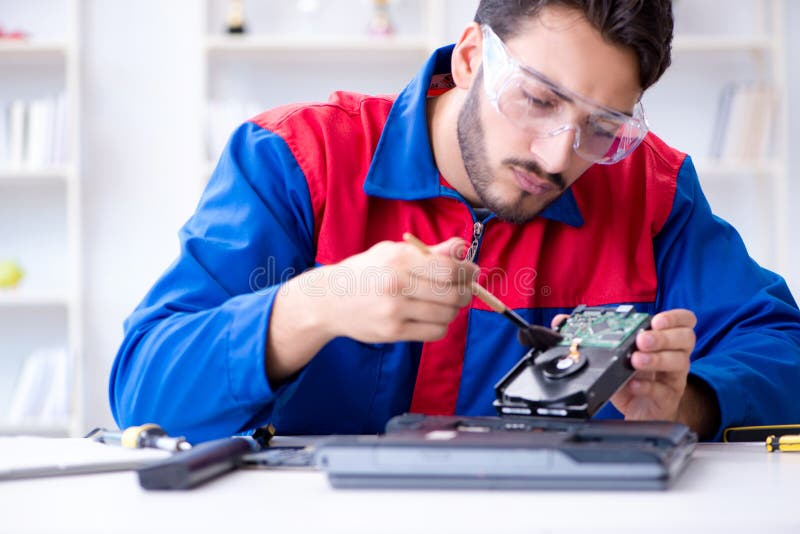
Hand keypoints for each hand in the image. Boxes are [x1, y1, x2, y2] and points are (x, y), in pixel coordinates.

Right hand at [267, 237, 477, 383]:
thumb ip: (430, 251)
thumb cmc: (366, 271)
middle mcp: (397, 285)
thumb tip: (463, 248)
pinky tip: (432, 317)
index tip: (472, 272)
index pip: (449, 269)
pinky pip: (434, 332)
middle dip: (466, 293)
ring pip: (446, 315)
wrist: (329, 299)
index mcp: (399, 260)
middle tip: (464, 290)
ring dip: (453, 310)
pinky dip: (440, 325)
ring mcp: (394, 311)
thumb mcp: (393, 252)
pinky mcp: (392, 332)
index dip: (468, 272)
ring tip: (445, 303)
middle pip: (452, 294)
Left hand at [552, 309, 696, 421]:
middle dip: (663, 337)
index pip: (684, 321)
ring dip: (656, 359)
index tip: (655, 320)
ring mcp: (673, 378)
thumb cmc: (631, 378)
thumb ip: (592, 337)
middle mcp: (673, 356)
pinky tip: (633, 384)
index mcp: (663, 340)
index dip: (673, 318)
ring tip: (636, 360)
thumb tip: (561, 321)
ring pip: (678, 362)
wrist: (640, 411)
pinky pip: (663, 391)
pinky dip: (647, 386)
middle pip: (685, 339)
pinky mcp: (667, 399)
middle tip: (641, 340)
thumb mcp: (614, 355)